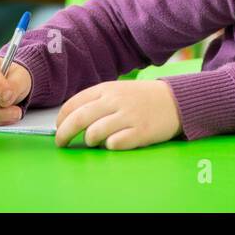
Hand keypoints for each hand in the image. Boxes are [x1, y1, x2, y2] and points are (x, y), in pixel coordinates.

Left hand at [53, 80, 182, 149]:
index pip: (74, 104)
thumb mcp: (119, 90)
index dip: (61, 119)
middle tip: (61, 143)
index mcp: (107, 88)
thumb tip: (71, 118)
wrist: (175, 100)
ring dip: (89, 140)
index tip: (58, 128)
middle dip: (64, 134)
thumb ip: (97, 100)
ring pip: (93, 133)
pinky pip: (113, 144)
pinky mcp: (140, 132)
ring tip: (93, 142)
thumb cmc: (142, 98)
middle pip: (78, 119)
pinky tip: (114, 142)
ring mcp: (128, 116)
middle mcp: (115, 100)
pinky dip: (109, 145)